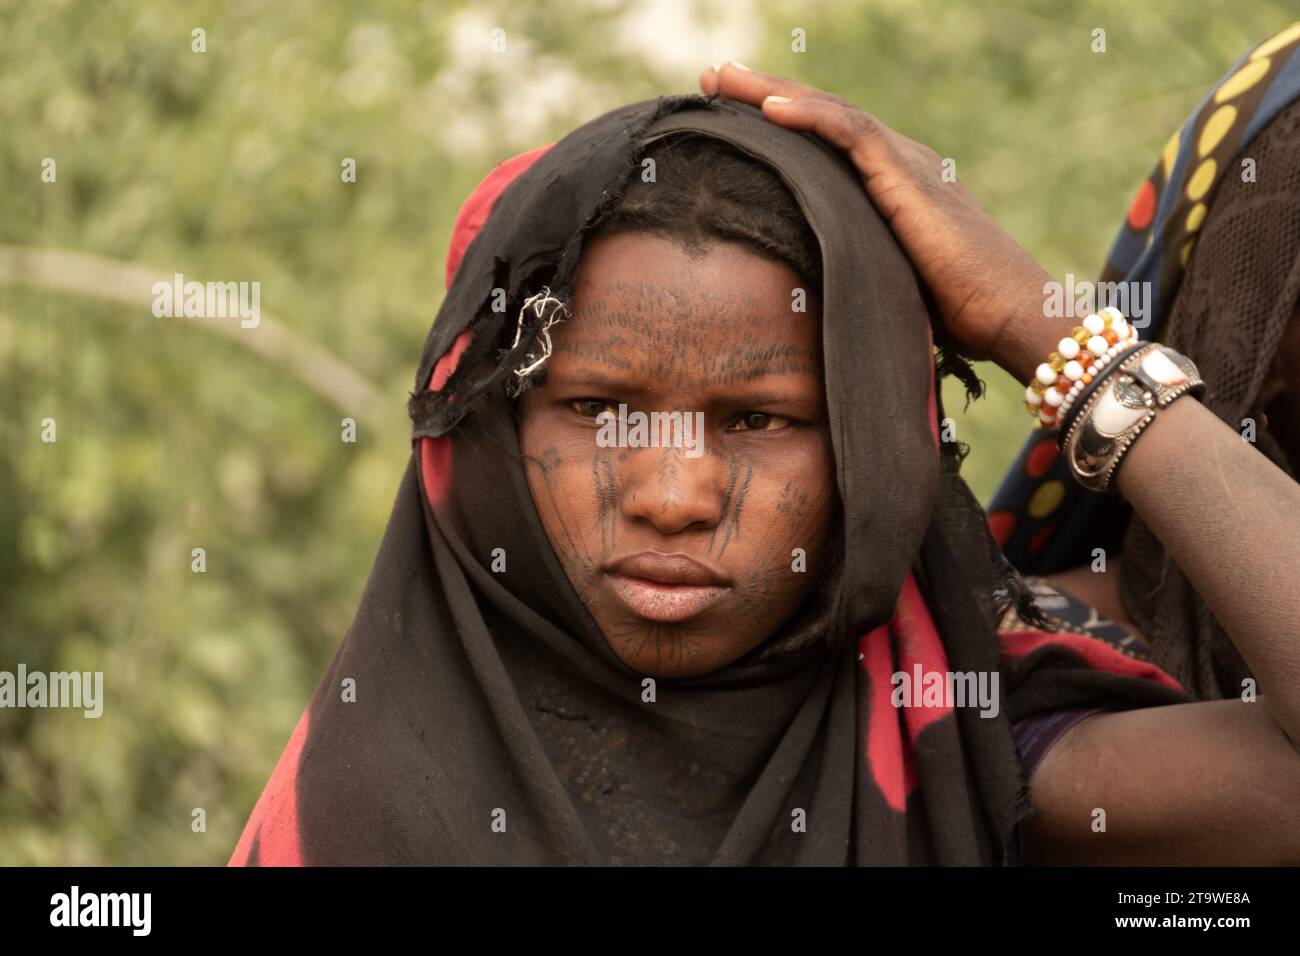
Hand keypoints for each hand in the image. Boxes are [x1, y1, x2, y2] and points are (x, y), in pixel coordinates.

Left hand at [700, 63, 1057, 380]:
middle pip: (820, 115)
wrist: (1010, 316)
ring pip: (828, 112)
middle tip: (712, 76)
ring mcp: (903, 164)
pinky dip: (809, 117)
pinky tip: (768, 108)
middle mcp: (897, 163)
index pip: (826, 140)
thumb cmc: (957, 316)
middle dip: (762, 92)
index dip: (779, 122)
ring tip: (721, 78)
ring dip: (770, 92)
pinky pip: (851, 133)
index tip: (729, 114)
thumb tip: (805, 298)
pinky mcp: (907, 178)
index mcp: (891, 185)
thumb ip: (850, 270)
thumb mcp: (886, 284)